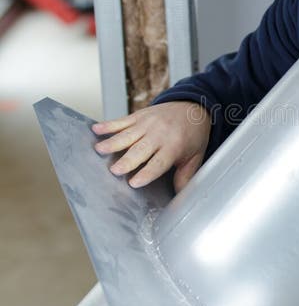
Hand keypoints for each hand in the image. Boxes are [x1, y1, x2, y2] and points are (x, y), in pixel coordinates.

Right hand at [91, 101, 210, 191]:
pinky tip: (96, 129)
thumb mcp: (195, 157)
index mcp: (174, 147)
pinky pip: (122, 121)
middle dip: (127, 160)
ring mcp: (148, 124)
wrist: (193, 107)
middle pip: (140, 149)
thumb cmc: (193, 135)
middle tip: (114, 170)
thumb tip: (180, 198)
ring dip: (113, 142)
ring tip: (99, 150)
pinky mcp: (139, 116)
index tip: (134, 183)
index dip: (146, 173)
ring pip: (128, 135)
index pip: (159, 163)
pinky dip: (108, 125)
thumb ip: (185, 177)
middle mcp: (159, 134)